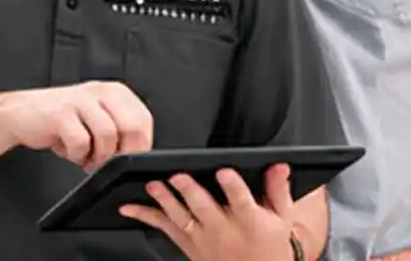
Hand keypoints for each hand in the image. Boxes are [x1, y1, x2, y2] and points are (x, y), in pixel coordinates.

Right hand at [0, 81, 152, 171]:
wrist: (19, 113)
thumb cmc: (62, 120)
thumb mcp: (97, 118)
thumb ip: (119, 130)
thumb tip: (138, 155)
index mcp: (115, 92)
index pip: (143, 120)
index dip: (140, 146)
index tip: (128, 160)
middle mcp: (101, 91)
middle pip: (132, 127)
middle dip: (122, 154)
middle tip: (107, 163)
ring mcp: (81, 101)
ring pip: (108, 136)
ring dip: (98, 157)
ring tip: (86, 158)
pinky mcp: (62, 114)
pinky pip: (81, 143)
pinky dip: (77, 155)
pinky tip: (69, 151)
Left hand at [119, 163, 296, 260]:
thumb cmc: (269, 245)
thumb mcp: (281, 217)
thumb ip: (277, 189)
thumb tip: (278, 164)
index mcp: (250, 222)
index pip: (242, 202)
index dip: (232, 187)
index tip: (224, 172)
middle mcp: (223, 231)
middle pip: (204, 209)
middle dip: (190, 192)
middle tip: (179, 176)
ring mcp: (202, 239)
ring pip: (181, 218)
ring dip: (165, 201)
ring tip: (154, 186)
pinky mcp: (187, 244)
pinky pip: (163, 228)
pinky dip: (145, 217)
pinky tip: (129, 207)